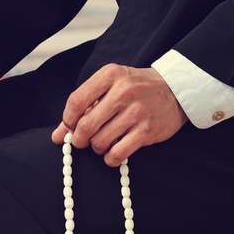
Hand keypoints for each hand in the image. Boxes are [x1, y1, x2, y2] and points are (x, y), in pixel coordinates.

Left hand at [52, 64, 186, 166]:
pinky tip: (112, 153)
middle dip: (79, 139)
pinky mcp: (147, 131)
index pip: (76, 100)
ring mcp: (136, 112)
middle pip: (87, 124)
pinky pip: (118, 152)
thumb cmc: (135, 88)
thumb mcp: (109, 86)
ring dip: (96, 148)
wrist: (175, 90)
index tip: (70, 126)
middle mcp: (123, 92)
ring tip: (100, 144)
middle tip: (82, 141)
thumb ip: (84, 106)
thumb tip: (57, 136)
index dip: (67, 119)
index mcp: (110, 75)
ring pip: (101, 141)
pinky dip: (110, 158)